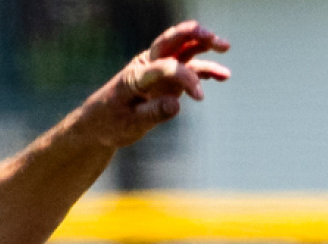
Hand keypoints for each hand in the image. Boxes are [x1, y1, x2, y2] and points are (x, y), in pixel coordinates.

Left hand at [86, 21, 230, 147]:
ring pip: (184, 48)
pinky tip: (223, 76)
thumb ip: (153, 113)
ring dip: (204, 44)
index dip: (185, 78)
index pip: (165, 66)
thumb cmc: (111, 122)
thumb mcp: (130, 124)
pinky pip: (190, 68)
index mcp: (135, 76)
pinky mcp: (168, 78)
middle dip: (193, 34)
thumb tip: (176, 105)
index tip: (199, 96)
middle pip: (172, 40)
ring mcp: (159, 69)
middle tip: (213, 38)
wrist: (100, 123)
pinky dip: (206, 69)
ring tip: (226, 46)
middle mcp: (148, 66)